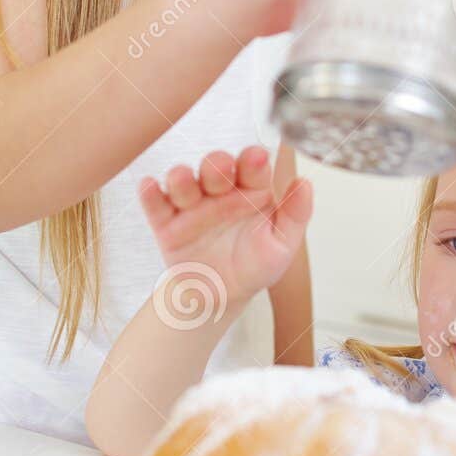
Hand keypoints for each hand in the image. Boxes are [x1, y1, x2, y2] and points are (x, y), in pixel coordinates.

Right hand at [138, 145, 312, 309]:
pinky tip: (149, 186)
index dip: (253, 160)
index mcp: (251, 191)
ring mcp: (192, 206)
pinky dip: (150, 194)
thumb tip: (306, 183)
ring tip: (182, 179)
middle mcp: (220, 192)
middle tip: (222, 167)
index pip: (252, 168)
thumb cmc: (255, 267)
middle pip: (215, 168)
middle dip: (217, 164)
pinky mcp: (167, 224)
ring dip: (181, 177)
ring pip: (183, 182)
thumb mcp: (282, 245)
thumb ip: (296, 215)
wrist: (221, 298)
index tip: (256, 157)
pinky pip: (156, 205)